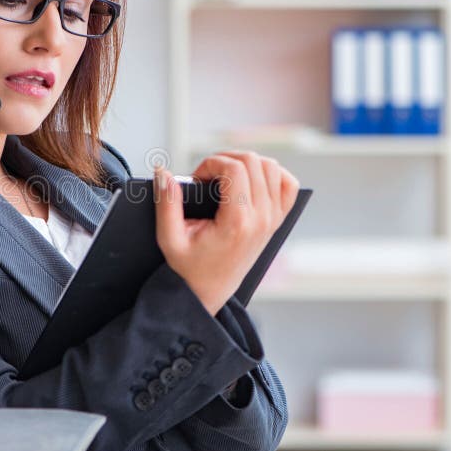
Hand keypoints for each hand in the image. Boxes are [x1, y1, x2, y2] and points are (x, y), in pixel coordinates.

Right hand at [153, 152, 298, 315]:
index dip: (211, 163)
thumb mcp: (169, 238)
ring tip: (225, 176)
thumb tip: (163, 173)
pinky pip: (287, 184)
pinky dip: (272, 174)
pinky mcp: (276, 220)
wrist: (208, 291)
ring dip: (246, 163)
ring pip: (271, 167)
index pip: (234, 169)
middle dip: (225, 159)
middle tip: (207, 176)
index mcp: (237, 222)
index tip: (196, 178)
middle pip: (253, 162)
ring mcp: (272, 219)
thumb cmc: (189, 267)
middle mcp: (261, 219)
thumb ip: (166, 203)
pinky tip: (251, 179)